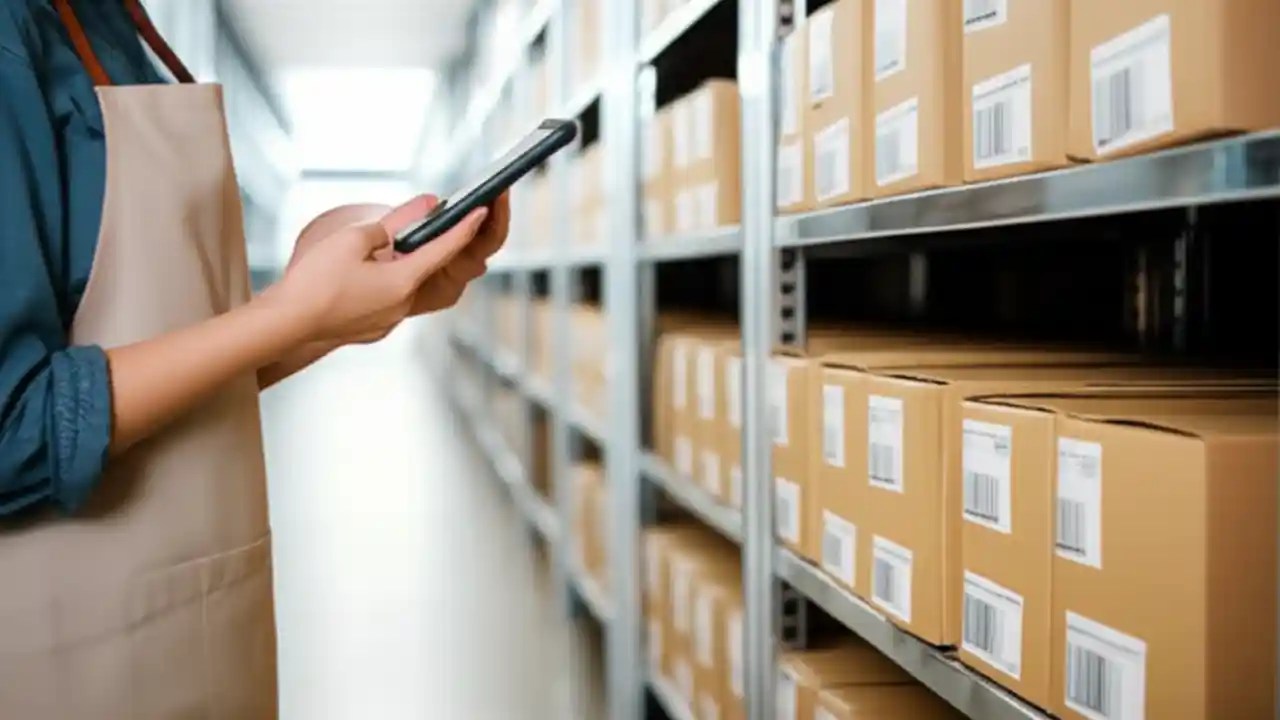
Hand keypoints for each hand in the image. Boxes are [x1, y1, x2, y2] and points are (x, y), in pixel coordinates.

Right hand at [289, 192, 509, 315]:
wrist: (286, 325)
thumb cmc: (314, 281)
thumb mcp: (351, 239)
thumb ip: (391, 224)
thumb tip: (420, 212)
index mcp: (403, 281)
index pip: (445, 249)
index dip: (466, 227)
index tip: (483, 210)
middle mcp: (404, 303)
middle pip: (429, 268)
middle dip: (437, 246)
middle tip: (438, 223)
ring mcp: (390, 319)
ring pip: (409, 285)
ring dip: (410, 265)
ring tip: (397, 247)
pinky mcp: (374, 327)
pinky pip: (391, 299)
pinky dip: (390, 281)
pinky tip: (371, 273)